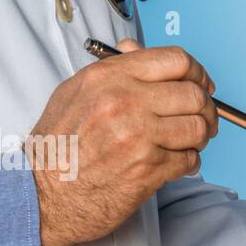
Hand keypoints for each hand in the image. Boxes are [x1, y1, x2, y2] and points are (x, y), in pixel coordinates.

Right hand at [30, 39, 218, 245]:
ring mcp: (138, 136)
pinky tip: (176, 162)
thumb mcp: (73, 93)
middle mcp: (125, 102)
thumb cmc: (54, 149)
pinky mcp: (147, 170)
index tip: (200, 85)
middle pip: (193, 94)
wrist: (41, 195)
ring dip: (199, 136)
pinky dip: (189, 162)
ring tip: (189, 142)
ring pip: (197, 127)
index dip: (197, 73)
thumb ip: (111, 70)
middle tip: (201, 118)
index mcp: (109, 78)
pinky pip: (189, 159)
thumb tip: (137, 51)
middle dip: (204, 108)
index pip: (176, 60)